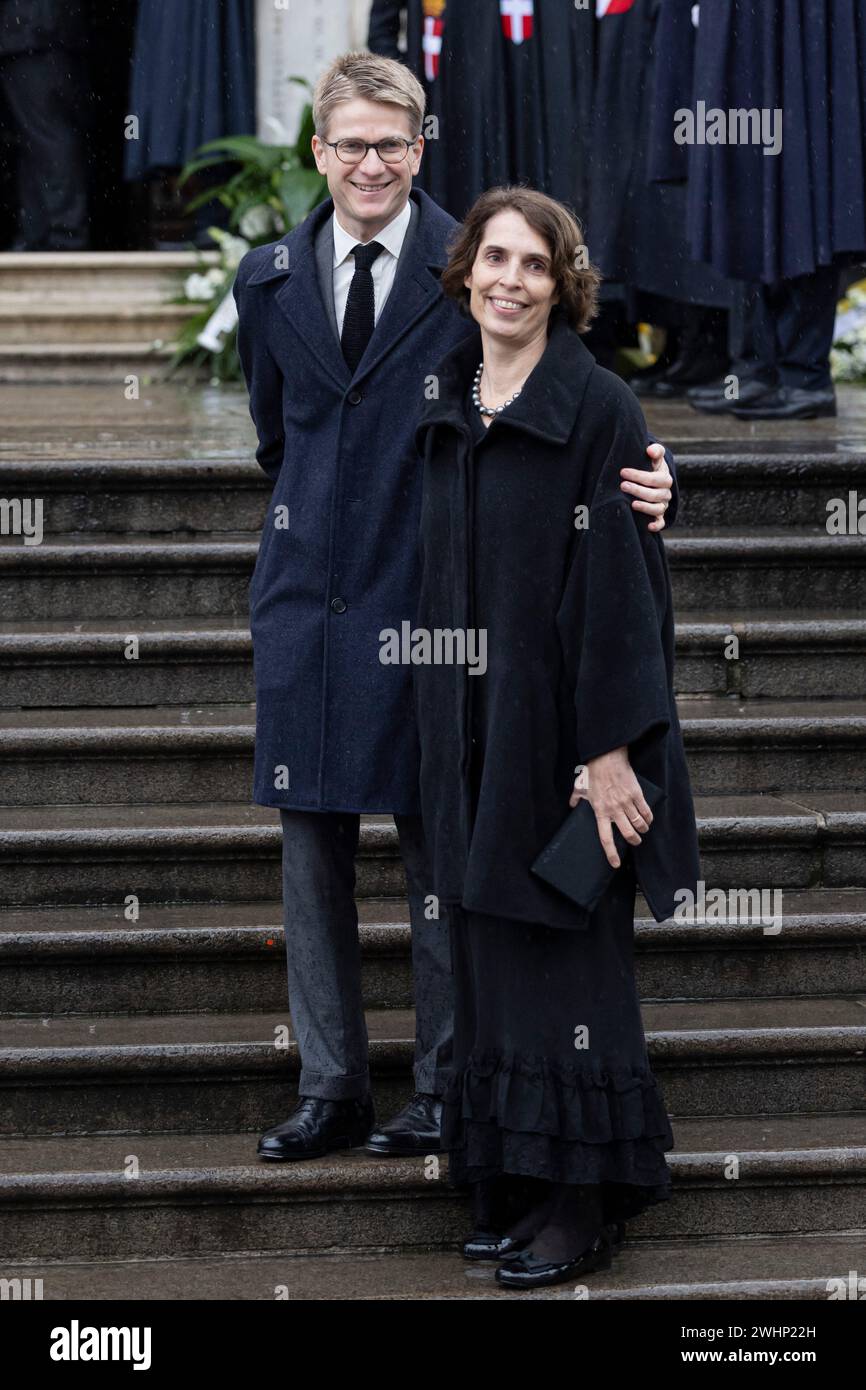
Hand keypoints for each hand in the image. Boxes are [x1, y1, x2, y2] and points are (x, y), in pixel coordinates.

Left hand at [569, 747, 653, 868]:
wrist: (607, 757)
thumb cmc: (593, 772)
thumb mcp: (580, 787)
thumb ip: (576, 798)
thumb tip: (572, 805)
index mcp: (600, 811)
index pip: (605, 838)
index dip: (611, 853)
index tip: (615, 863)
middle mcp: (614, 810)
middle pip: (628, 834)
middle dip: (634, 841)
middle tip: (636, 841)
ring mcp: (626, 802)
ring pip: (639, 824)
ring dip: (642, 830)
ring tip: (642, 830)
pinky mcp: (636, 794)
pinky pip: (646, 811)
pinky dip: (648, 818)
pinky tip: (648, 820)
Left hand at [620, 442, 672, 531]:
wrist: (655, 480)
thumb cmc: (652, 467)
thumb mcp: (655, 458)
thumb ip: (655, 451)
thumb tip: (650, 450)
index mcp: (665, 479)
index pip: (653, 479)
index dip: (639, 476)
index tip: (623, 472)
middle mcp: (665, 493)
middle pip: (654, 494)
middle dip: (638, 490)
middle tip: (623, 485)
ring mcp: (663, 505)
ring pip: (657, 509)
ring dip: (645, 507)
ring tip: (632, 504)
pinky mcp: (660, 516)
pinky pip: (661, 522)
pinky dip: (656, 525)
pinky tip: (648, 526)